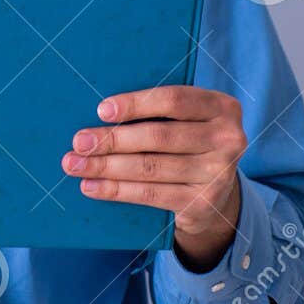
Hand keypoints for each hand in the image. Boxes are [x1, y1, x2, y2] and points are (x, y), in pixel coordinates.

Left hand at [60, 85, 246, 271]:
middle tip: (79, 141)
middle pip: (158, 136)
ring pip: (150, 167)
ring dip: (107, 166)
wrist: (216, 193)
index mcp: (221, 107)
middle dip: (113, 139)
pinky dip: (116, 190)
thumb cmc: (188, 142)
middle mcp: (227, 139)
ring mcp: (217, 173)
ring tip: (76, 164)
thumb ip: (158, 111)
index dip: (136, 104)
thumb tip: (101, 112)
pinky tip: (92, 186)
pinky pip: (150, 194)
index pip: (175, 100)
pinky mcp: (202, 203)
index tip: (102, 110)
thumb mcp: (187, 120)